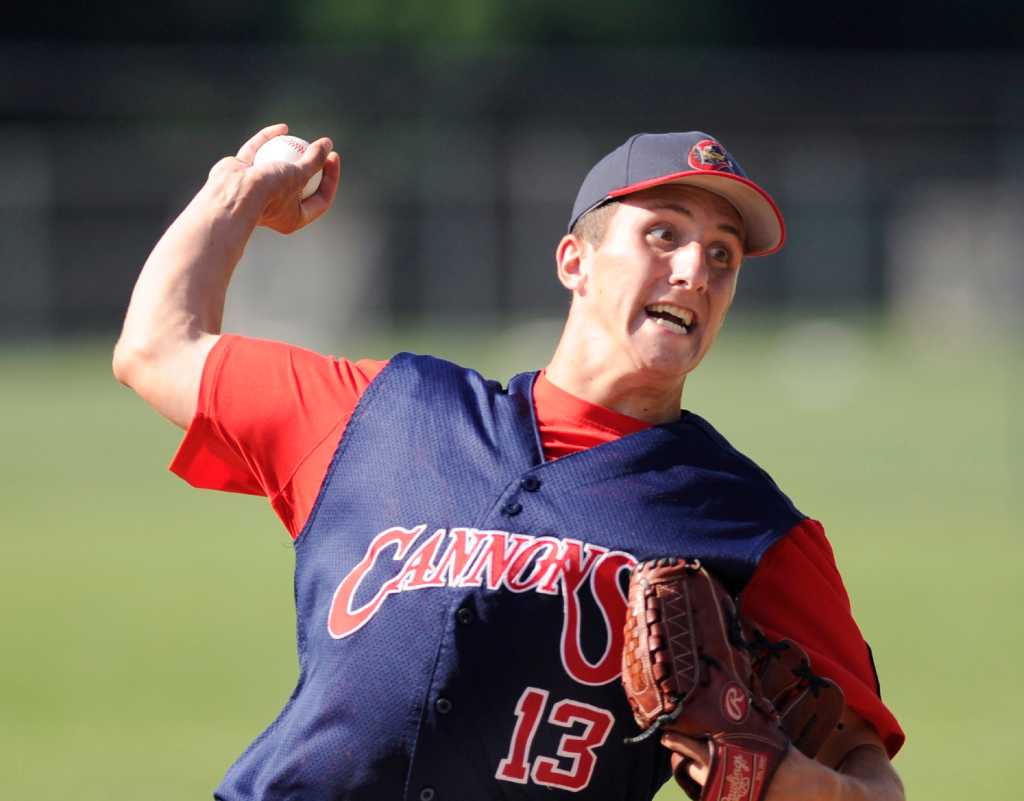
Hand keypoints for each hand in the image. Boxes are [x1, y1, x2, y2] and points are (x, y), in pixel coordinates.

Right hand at [206, 123, 341, 233]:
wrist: (231, 194)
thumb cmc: (270, 192)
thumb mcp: (299, 176)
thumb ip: (314, 161)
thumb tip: (328, 144)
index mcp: (293, 218)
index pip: (320, 198)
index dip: (331, 178)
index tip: (333, 157)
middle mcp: (275, 206)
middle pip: (301, 184)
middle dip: (314, 165)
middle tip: (323, 148)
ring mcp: (257, 190)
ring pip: (277, 167)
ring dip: (291, 152)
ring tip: (303, 138)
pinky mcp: (242, 172)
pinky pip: (258, 153)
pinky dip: (270, 140)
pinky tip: (282, 127)